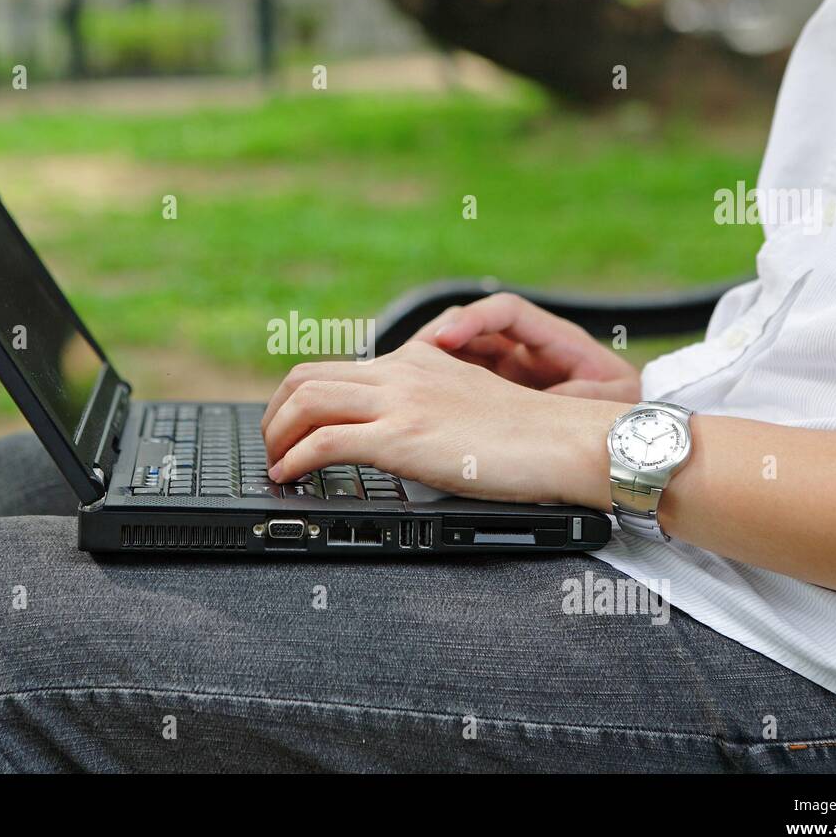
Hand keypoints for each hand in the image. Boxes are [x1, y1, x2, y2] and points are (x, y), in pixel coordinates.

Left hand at [261, 340, 621, 503]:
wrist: (564, 440)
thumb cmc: (528, 434)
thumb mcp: (468, 403)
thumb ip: (432, 404)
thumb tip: (405, 430)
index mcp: (417, 359)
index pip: (337, 367)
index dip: (300, 398)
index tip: (290, 426)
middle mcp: (401, 371)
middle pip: (306, 377)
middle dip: (275, 413)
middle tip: (272, 445)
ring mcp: (400, 401)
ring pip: (306, 400)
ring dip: (276, 434)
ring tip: (274, 463)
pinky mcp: (402, 437)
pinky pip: (325, 441)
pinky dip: (295, 459)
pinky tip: (288, 476)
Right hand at [410, 292, 641, 401]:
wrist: (623, 439)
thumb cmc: (617, 413)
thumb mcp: (604, 402)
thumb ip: (570, 399)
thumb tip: (543, 403)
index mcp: (555, 339)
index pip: (505, 312)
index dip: (473, 319)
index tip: (446, 338)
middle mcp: (526, 349)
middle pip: (473, 327)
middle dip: (441, 336)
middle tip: (411, 355)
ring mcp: (508, 371)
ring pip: (460, 354)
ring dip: (432, 361)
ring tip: (405, 375)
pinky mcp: (494, 395)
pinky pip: (460, 383)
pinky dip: (438, 386)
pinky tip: (420, 396)